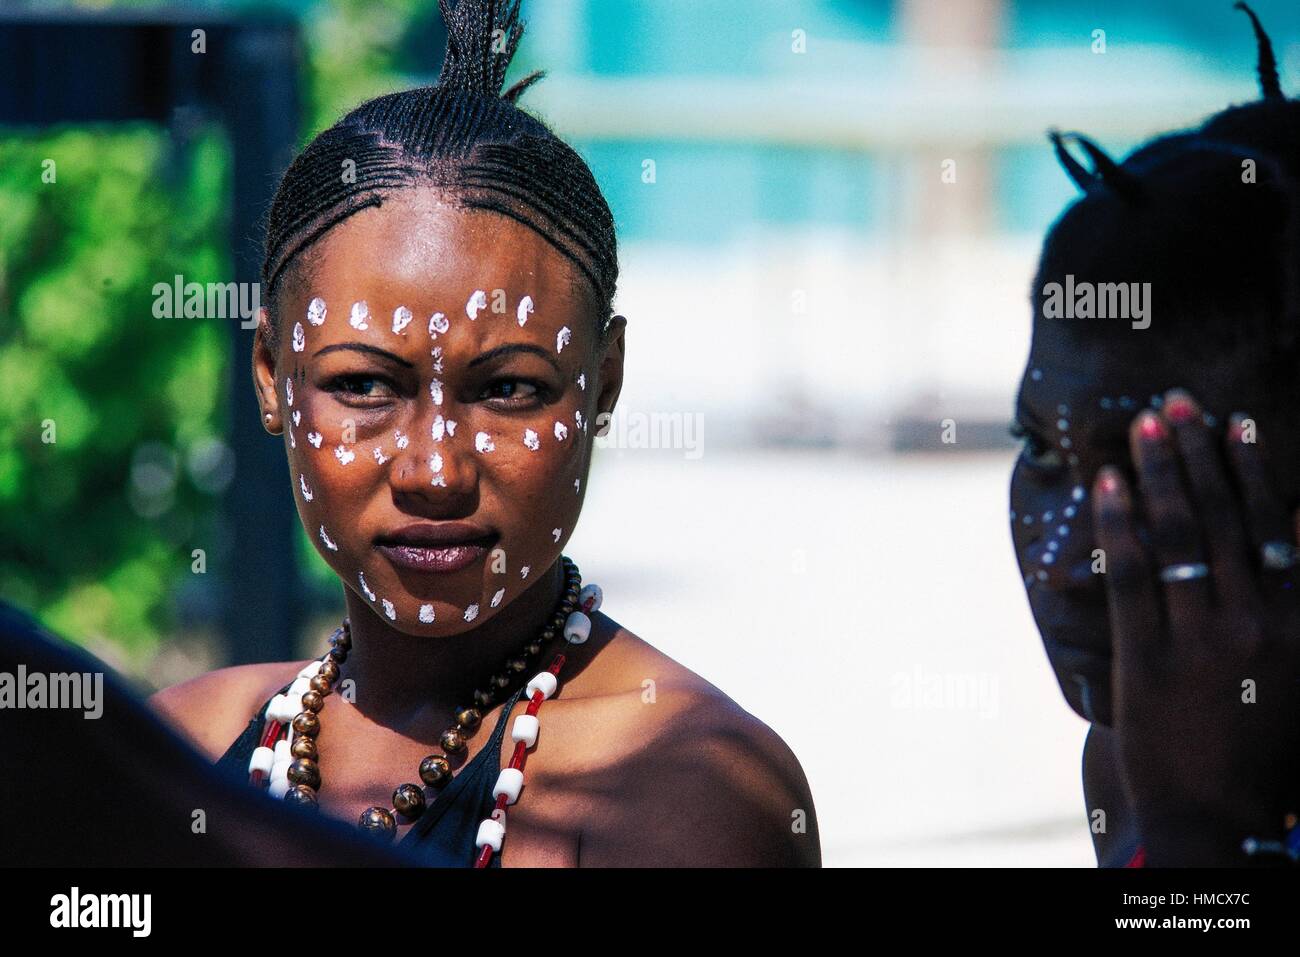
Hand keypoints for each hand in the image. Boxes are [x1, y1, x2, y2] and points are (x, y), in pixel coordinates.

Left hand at [1092, 390, 1299, 864]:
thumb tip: (1295, 525)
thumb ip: (1298, 596)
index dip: (1253, 468)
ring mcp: (1200, 639)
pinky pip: (1131, 575)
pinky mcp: (1145, 658)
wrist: (1217, 815)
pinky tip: (1108, 484)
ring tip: (1144, 425)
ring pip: (1179, 534)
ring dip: (1160, 471)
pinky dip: (1120, 523)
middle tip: (1177, 402)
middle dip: (1198, 452)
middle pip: (1225, 516)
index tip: (1235, 421)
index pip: (1278, 525)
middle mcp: (1258, 622)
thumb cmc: (1264, 739)